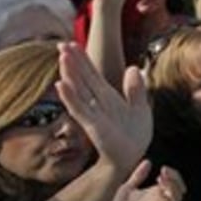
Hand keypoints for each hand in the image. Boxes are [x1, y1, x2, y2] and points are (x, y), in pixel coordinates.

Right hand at [54, 43, 151, 175]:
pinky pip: (79, 109)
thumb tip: (133, 67)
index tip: (72, 43)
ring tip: (62, 57)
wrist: (131, 157)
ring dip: (70, 74)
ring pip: (78, 89)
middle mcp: (97, 102)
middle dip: (73, 61)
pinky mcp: (92, 125)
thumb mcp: (140, 107)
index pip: (92, 74)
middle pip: (82, 78)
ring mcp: (92, 113)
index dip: (83, 59)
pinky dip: (70, 97)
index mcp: (107, 97)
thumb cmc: (133, 135)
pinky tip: (60, 85)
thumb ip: (136, 89)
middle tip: (60, 44)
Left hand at [98, 161, 185, 200]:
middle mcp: (157, 200)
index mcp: (154, 192)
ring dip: (173, 190)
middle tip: (163, 174)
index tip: (164, 168)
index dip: (174, 175)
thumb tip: (148, 161)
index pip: (174, 182)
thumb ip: (138, 176)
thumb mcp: (127, 186)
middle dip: (175, 180)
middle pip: (179, 190)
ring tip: (161, 182)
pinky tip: (161, 197)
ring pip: (176, 200)